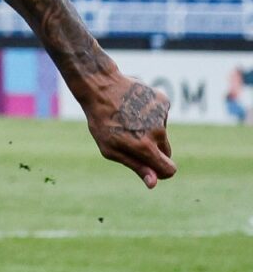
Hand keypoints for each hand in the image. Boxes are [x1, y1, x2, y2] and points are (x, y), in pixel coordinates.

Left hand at [79, 73, 174, 187]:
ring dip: (149, 129)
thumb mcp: (111, 149)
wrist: (102, 87)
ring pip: (161, 132)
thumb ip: (136, 166)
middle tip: (130, 139)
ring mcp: (163, 115)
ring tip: (128, 119)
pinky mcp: (164, 102)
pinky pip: (161, 116)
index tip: (154, 170)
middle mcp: (158, 131)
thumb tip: (154, 183)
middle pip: (166, 151)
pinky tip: (135, 106)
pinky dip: (151, 114)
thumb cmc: (102, 122)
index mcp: (145, 147)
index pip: (169, 169)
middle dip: (153, 150)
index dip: (162, 172)